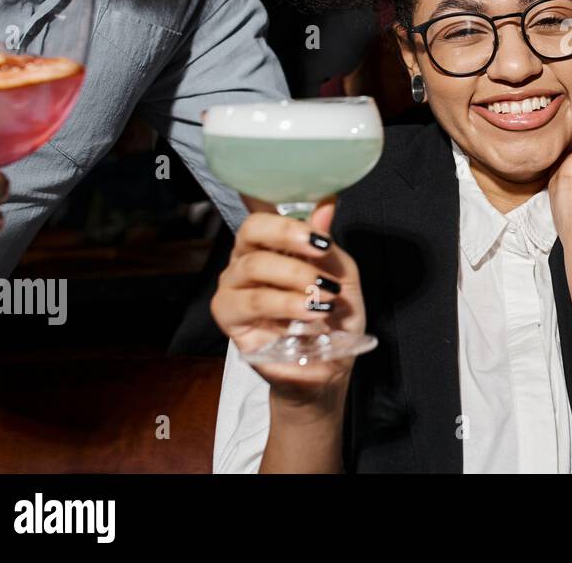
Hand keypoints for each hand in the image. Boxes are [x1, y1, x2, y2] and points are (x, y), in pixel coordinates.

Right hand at [210, 201, 365, 405]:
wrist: (328, 367)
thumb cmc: (331, 316)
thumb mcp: (341, 275)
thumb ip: (329, 244)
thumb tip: (326, 204)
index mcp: (268, 246)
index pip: (263, 217)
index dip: (286, 217)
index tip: (320, 232)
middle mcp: (245, 263)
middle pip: (251, 232)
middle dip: (289, 237)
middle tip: (322, 250)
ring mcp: (233, 290)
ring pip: (252, 266)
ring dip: (295, 276)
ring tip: (324, 295)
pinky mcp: (230, 321)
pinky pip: (251, 302)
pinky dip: (285, 304)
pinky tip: (310, 312)